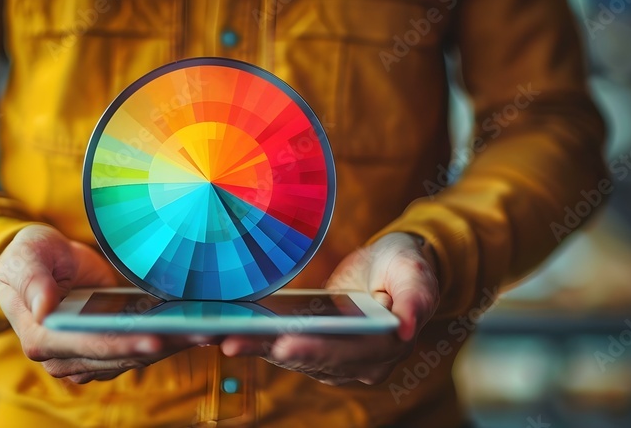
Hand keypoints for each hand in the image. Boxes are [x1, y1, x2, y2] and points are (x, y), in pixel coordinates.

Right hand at [0, 224, 210, 382]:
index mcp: (41, 339)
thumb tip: (44, 308)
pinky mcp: (108, 350)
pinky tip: (196, 327)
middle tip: (199, 332)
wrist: (38, 264)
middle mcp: (64, 358)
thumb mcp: (25, 256)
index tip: (157, 338)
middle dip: (162, 345)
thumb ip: (32, 281)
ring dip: (173, 345)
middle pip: (121, 357)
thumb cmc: (28, 257)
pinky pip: (142, 349)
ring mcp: (88, 358)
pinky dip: (169, 339)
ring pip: (136, 358)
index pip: (90, 346)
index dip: (124, 344)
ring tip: (207, 330)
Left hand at [220, 232, 439, 385]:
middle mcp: (356, 364)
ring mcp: (331, 359)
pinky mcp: (310, 347)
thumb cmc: (404, 266)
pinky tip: (219, 328)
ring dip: (251, 346)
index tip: (285, 343)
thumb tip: (406, 327)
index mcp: (383, 349)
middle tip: (231, 342)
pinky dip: (251, 337)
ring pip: (287, 355)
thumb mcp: (415, 273)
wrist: (392, 269)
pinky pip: (278, 344)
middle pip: (307, 358)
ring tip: (215, 334)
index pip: (345, 353)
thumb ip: (416, 299)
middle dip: (268, 349)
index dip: (314, 349)